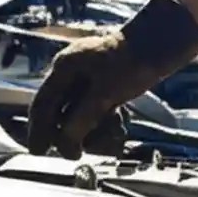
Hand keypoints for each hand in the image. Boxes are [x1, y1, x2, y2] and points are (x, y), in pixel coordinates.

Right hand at [28, 0, 197, 158]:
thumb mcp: (104, 95)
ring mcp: (86, 82)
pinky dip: (105, 123)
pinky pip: (95, 114)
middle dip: (74, 134)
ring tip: (114, 129)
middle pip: (60, 115)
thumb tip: (64, 147)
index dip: (37, 130)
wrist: (159, 44)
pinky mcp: (102, 90)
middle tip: (80, 152)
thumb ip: (81, 121)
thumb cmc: (130, 64)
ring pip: (79, 118)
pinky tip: (119, 122)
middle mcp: (71, 75)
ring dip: (94, 130)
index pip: (42, 105)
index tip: (37, 152)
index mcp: (64, 68)